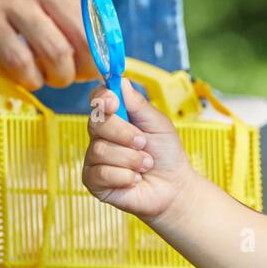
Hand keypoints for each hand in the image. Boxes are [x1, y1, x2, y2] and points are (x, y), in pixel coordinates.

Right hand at [0, 0, 98, 90]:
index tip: (103, 62)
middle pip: (85, 37)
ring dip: (60, 76)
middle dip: (88, 67)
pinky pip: (20, 60)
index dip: (106, 46)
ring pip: (57, 53)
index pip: (101, 12)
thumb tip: (96, 32)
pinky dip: (29, 77)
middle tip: (79, 75)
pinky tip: (26, 75)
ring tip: (53, 77)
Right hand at [83, 78, 197, 223]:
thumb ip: (139, 104)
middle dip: (124, 134)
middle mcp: (101, 136)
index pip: (97, 100)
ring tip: (145, 165)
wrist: (173, 186)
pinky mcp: (93, 181)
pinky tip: (134, 179)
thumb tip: (122, 81)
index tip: (114, 103)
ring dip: (131, 159)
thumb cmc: (166, 154)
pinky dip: (125, 176)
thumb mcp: (159, 123)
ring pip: (101, 150)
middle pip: (97, 124)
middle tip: (144, 143)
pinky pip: (101, 173)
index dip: (102, 99)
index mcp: (115, 117)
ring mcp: (94, 158)